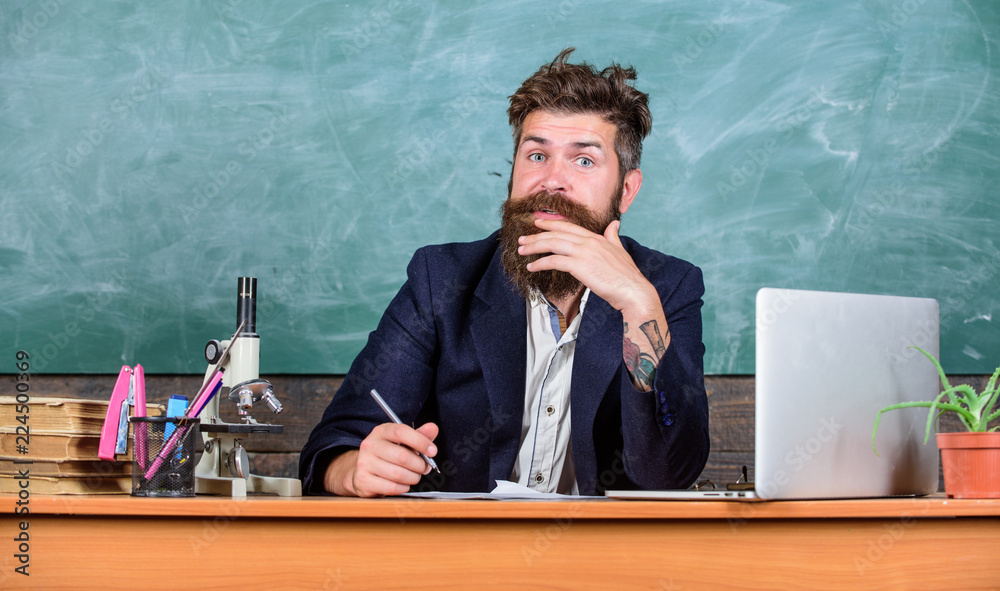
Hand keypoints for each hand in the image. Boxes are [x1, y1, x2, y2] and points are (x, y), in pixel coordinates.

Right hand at [324, 422, 438, 496]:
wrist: (362, 471)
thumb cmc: (387, 454)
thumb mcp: (402, 441)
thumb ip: (419, 435)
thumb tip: (433, 428)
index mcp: (381, 432)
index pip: (401, 432)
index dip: (420, 441)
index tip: (433, 451)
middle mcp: (370, 445)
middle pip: (402, 456)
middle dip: (420, 465)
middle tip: (425, 468)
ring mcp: (365, 463)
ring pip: (398, 474)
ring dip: (413, 477)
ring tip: (414, 476)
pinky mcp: (364, 481)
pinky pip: (392, 487)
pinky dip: (403, 487)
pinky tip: (403, 484)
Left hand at [518, 218, 658, 315]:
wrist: (633, 290)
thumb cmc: (626, 275)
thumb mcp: (620, 250)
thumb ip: (613, 236)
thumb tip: (614, 224)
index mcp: (596, 237)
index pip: (568, 227)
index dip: (551, 224)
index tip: (537, 223)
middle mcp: (588, 241)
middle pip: (556, 234)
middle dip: (536, 235)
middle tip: (522, 239)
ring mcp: (584, 252)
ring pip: (552, 244)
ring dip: (534, 247)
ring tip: (521, 251)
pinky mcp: (580, 266)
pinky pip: (554, 261)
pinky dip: (540, 263)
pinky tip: (531, 267)